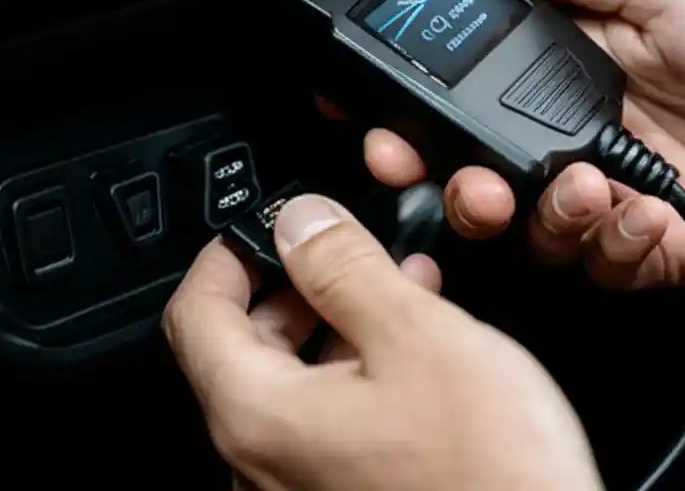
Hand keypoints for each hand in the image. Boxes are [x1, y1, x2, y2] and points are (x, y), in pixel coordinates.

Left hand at [163, 194, 603, 490]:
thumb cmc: (488, 476)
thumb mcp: (418, 336)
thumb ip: (344, 267)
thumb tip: (298, 220)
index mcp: (259, 416)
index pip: (195, 313)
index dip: (227, 255)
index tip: (263, 224)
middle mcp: (260, 465)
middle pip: (239, 350)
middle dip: (293, 287)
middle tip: (342, 250)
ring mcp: (296, 490)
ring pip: (288, 388)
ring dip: (331, 327)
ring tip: (396, 291)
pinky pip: (321, 426)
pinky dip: (351, 375)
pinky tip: (409, 354)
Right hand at [363, 0, 684, 285]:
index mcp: (576, 72)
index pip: (473, 98)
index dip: (422, 114)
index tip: (385, 122)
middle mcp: (586, 137)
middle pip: (485, 178)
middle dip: (457, 185)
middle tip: (466, 181)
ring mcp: (617, 198)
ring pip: (532, 233)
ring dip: (546, 216)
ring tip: (589, 187)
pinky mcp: (654, 250)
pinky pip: (599, 267)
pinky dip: (612, 243)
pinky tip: (646, 211)